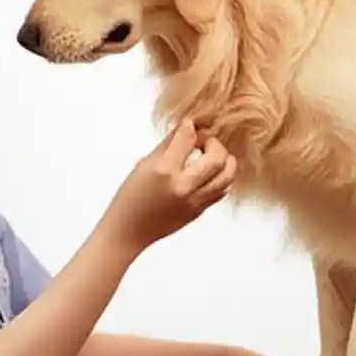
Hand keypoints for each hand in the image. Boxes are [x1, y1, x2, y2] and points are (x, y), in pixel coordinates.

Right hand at [97, 118, 237, 251]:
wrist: (128, 231)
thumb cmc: (130, 198)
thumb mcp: (144, 165)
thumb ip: (166, 146)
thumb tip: (183, 129)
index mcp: (165, 170)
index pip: (187, 138)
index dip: (190, 127)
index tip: (189, 125)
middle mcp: (183, 185)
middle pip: (216, 157)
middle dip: (214, 143)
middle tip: (205, 141)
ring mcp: (193, 201)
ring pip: (226, 176)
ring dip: (225, 160)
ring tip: (214, 156)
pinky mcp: (198, 211)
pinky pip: (221, 191)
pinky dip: (222, 177)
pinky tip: (212, 173)